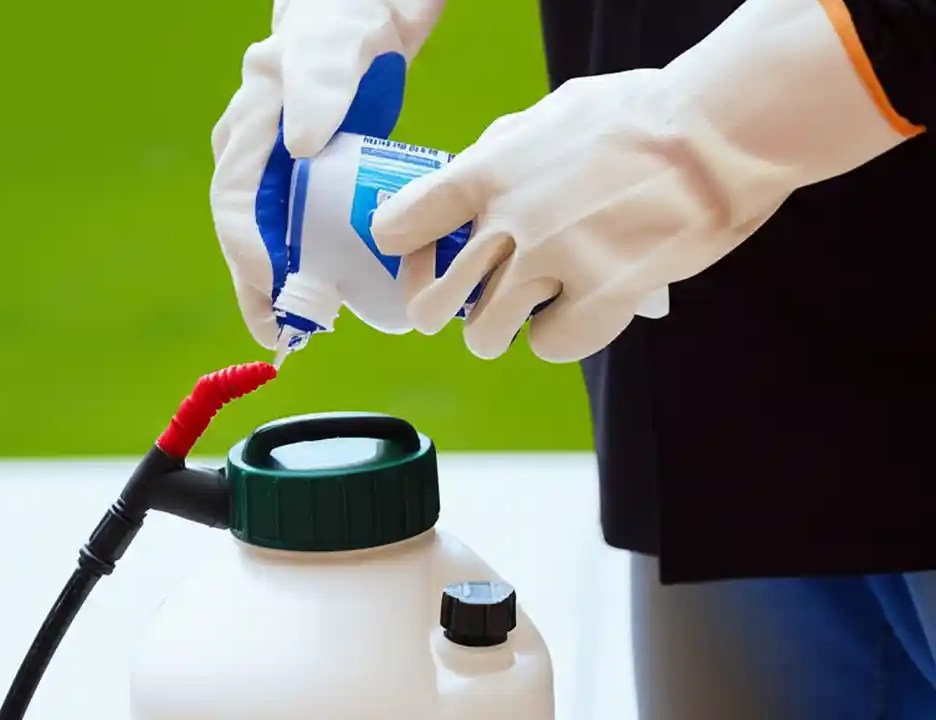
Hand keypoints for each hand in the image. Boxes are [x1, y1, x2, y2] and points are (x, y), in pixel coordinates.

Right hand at [210, 0, 444, 348]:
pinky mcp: (302, 184)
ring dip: (274, 288)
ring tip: (294, 335)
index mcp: (248, 131)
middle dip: (255, 288)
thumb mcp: (333, 54)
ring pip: (264, 240)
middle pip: (242, 234)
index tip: (271, 289)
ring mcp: (274, 173)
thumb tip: (298, 146)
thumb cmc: (344, 31)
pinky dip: (301, 269)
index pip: (233, 203)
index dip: (247, 251)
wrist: (364, 20)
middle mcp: (251, 158)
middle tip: (277, 337)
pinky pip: (293, 234)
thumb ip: (317, 91)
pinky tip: (323, 300)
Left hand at [372, 0, 919, 361]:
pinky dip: (559, 335)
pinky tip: (580, 311)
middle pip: (429, 306)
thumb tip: (463, 181)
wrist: (721, 132)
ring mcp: (551, 262)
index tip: (428, 255)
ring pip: (483, 336)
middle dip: (446, 310)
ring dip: (502, 330)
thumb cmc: (642, 116)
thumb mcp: (550, 115)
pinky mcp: (599, 297)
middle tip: (475, 302)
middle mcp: (507, 221)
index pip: (397, 228)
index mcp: (485, 171)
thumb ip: (500, 153)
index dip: (406, 252)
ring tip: (533, 308)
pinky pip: (548, 346)